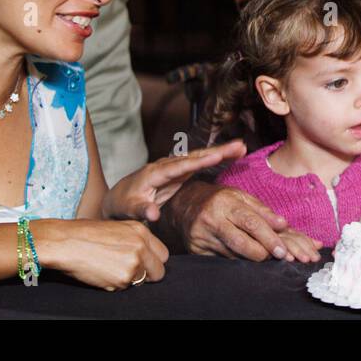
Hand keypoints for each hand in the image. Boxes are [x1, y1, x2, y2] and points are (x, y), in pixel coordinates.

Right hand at [34, 218, 169, 291]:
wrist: (65, 242)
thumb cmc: (85, 234)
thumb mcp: (117, 228)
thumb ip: (135, 240)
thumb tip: (146, 255)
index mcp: (141, 231)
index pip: (163, 254)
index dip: (153, 262)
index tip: (144, 265)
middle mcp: (141, 246)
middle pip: (159, 271)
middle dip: (148, 275)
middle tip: (130, 274)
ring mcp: (133, 263)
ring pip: (142, 282)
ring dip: (129, 280)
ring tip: (110, 270)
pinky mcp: (122, 278)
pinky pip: (124, 288)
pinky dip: (114, 285)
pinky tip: (101, 274)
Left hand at [103, 141, 247, 221]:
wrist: (119, 197)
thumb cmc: (123, 204)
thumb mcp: (129, 209)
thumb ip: (141, 210)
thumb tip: (153, 215)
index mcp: (155, 172)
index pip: (180, 166)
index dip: (198, 162)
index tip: (216, 157)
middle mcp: (167, 165)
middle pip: (195, 156)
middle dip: (217, 151)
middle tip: (239, 145)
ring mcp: (174, 167)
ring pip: (200, 157)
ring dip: (220, 152)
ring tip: (241, 147)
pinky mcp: (180, 172)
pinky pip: (200, 163)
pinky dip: (216, 159)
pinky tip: (232, 156)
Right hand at [169, 180, 321, 262]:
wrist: (185, 204)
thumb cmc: (220, 200)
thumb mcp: (241, 197)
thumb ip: (262, 210)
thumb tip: (283, 224)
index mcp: (226, 203)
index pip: (251, 223)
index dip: (269, 238)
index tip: (283, 251)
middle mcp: (212, 220)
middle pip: (241, 243)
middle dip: (262, 253)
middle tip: (277, 257)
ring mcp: (201, 238)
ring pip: (232, 255)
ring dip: (251, 259)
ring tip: (264, 257)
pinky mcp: (195, 251)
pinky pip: (221, 261)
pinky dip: (236, 262)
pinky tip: (244, 260)